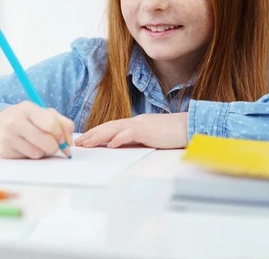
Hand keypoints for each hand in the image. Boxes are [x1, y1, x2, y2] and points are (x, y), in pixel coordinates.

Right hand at [0, 101, 73, 158]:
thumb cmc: (26, 119)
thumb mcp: (42, 113)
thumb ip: (62, 123)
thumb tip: (69, 142)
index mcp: (27, 108)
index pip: (52, 124)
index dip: (61, 135)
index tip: (63, 140)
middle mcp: (16, 121)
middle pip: (47, 142)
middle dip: (55, 147)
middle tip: (52, 145)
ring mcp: (8, 137)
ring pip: (38, 153)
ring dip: (42, 152)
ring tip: (36, 144)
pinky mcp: (4, 151)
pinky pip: (28, 159)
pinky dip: (31, 155)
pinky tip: (25, 147)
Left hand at [74, 113, 188, 148]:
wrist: (189, 127)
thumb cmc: (172, 134)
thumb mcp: (150, 138)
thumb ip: (135, 140)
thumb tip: (119, 146)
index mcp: (135, 124)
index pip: (111, 127)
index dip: (97, 133)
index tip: (85, 140)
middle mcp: (135, 122)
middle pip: (108, 127)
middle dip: (92, 135)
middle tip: (78, 142)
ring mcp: (141, 125)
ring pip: (114, 129)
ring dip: (99, 136)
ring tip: (86, 143)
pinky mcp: (148, 131)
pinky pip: (130, 134)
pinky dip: (119, 139)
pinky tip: (110, 144)